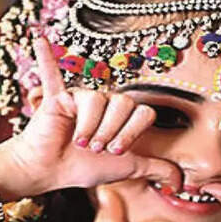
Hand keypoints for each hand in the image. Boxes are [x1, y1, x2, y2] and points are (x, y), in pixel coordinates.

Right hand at [0, 36, 181, 199]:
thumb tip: (181, 181)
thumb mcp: (129, 169)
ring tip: (79, 140)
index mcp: (123, 116)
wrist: (51, 171)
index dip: (132, 132)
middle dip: (110, 131)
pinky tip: (39, 39)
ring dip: (89, 126)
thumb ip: (157, 169)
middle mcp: (105, 102)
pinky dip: (47, 57)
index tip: (116, 151)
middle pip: (123, 103)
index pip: (142, 112)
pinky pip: (53, 73)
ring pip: (97, 99)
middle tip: (95, 148)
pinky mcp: (56, 98)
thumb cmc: (85, 167)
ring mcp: (81, 97)